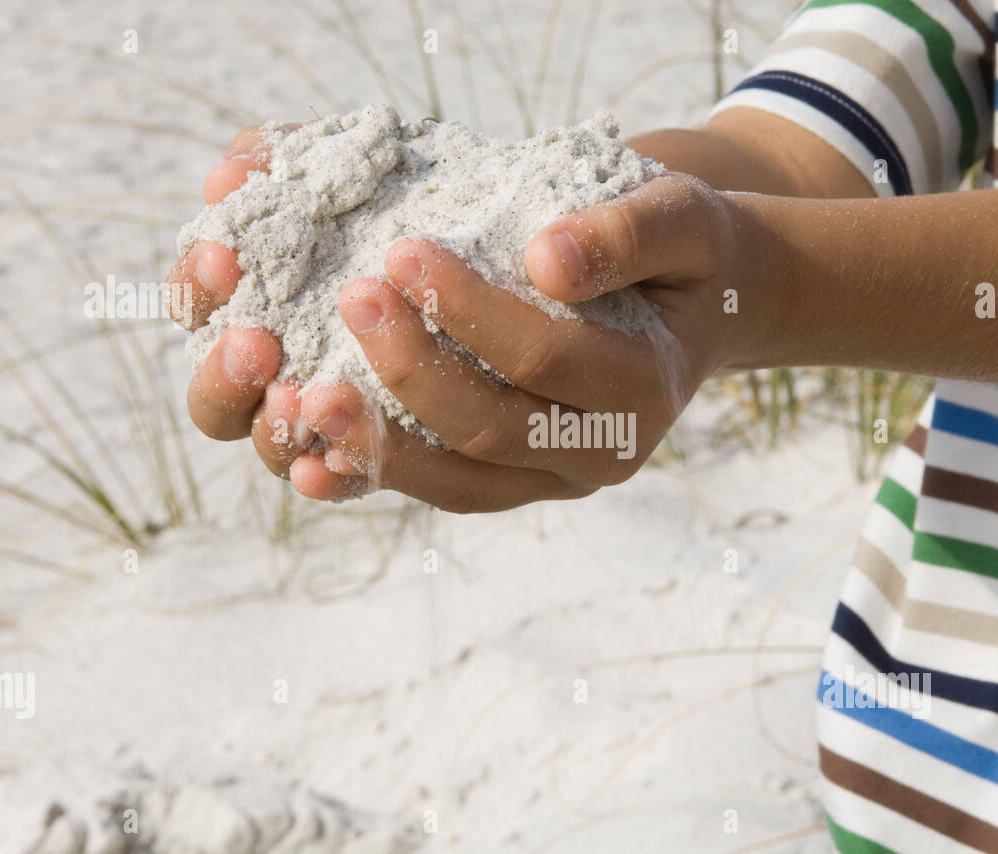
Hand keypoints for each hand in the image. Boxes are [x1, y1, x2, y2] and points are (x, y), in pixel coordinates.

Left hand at [296, 172, 748, 509]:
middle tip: (350, 300)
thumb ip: (628, 234)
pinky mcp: (518, 483)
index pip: (546, 360)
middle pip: (492, 430)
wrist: (694, 309)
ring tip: (303, 396)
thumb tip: (550, 260)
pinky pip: (443, 491)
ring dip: (378, 445)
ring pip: (459, 484)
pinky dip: (377, 478)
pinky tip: (311, 459)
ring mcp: (557, 480)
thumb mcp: (680, 217)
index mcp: (645, 387)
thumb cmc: (682, 254)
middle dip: (411, 372)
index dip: (471, 312)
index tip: (404, 251)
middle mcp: (605, 453)